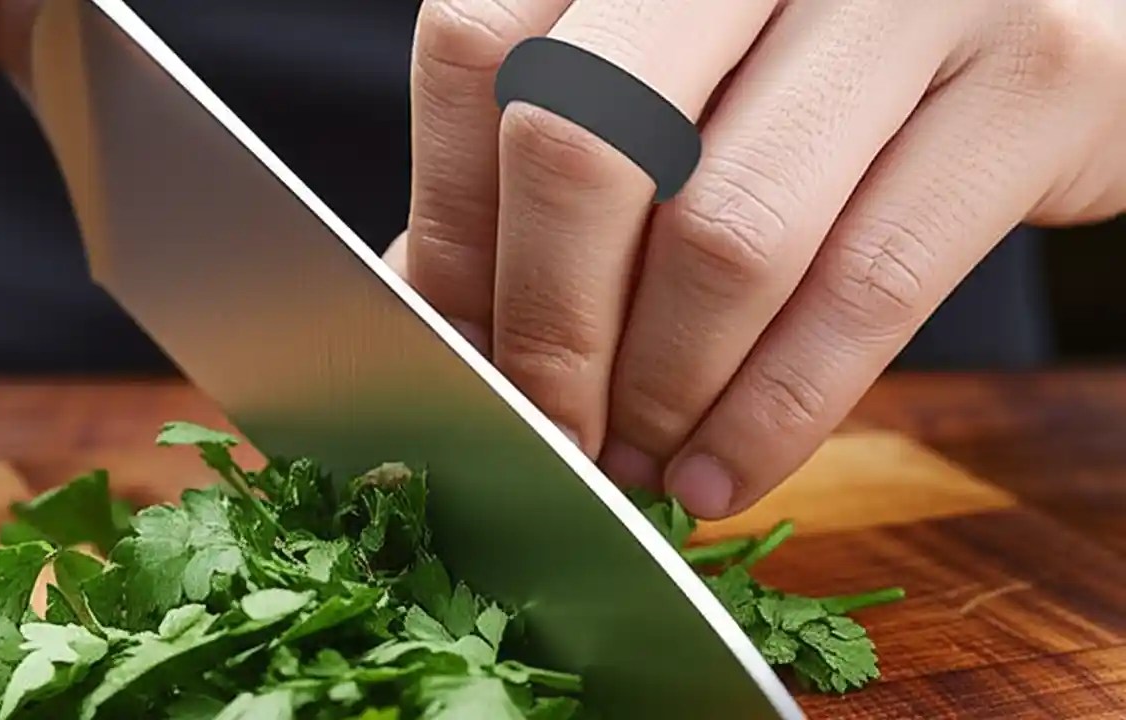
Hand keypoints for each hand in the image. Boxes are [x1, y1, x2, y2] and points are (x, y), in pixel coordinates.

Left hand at [385, 0, 1125, 517]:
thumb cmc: (830, 47)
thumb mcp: (687, 65)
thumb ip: (565, 155)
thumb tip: (440, 304)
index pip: (479, 55)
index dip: (453, 227)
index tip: (459, 347)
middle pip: (580, 145)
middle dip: (550, 332)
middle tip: (553, 428)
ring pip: (727, 235)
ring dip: (664, 388)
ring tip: (641, 460)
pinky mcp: (1033, 78)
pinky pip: (870, 287)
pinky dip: (779, 410)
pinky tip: (728, 467)